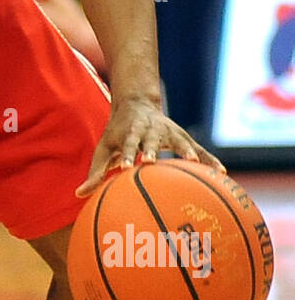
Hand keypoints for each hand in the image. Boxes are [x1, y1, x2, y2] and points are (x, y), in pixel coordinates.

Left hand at [76, 96, 225, 197]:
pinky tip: (222, 173)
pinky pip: (198, 150)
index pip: (128, 144)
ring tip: (199, 166)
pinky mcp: (182, 138)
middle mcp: (151, 130)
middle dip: (153, 150)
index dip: (129, 154)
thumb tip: (78, 195)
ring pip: (180, 142)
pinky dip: (209, 159)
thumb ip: (95, 173)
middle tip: (154, 162)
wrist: (136, 104)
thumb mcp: (104, 149)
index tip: (130, 165)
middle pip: (152, 140)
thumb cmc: (117, 133)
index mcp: (131, 133)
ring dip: (188, 152)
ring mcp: (169, 133)